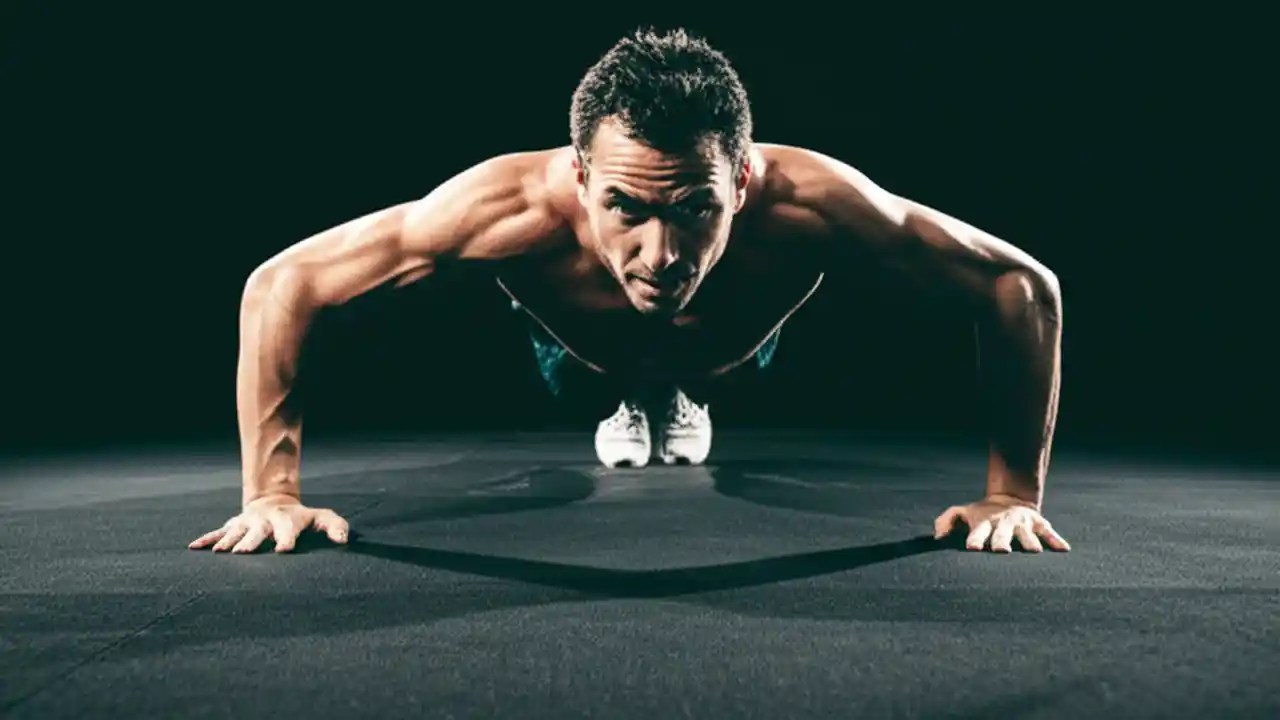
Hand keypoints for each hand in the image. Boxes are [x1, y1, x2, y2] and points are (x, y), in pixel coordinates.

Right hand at [188, 494, 349, 553]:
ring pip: (235, 532)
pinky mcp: (233, 526)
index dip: (287, 539)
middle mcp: (264, 521)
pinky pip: (216, 532)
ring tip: (220, 552)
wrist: (275, 502)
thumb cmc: (302, 517)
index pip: (288, 530)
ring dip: (227, 541)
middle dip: (251, 542)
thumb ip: (335, 526)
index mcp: (287, 520)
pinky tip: (193, 548)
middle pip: (257, 532)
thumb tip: (344, 540)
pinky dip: (206, 539)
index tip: (283, 550)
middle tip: (243, 554)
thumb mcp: (321, 518)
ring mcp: (246, 523)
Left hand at [933, 494, 1070, 552]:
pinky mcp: (1039, 524)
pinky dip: (1056, 540)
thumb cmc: (982, 514)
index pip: (978, 532)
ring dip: (1029, 542)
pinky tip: (1064, 549)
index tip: (972, 548)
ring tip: (1034, 552)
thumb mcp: (963, 513)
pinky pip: (1050, 532)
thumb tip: (936, 536)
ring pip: (1027, 534)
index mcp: (985, 522)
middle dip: (1001, 541)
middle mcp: (1004, 523)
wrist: (1009, 498)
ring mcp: (1023, 523)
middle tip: (1001, 551)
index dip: (975, 539)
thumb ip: (946, 521)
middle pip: (1002, 534)